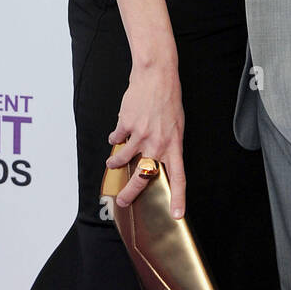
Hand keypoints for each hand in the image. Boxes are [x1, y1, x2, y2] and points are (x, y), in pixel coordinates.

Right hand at [107, 61, 185, 216]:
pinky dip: (115, 139)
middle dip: (130, 193)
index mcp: (174, 144)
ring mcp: (140, 134)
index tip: (176, 214)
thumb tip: (154, 157)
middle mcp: (157, 143)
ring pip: (123, 159)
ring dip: (115, 164)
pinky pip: (117, 138)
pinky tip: (115, 137)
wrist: (156, 75)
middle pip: (143, 176)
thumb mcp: (176, 124)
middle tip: (122, 202)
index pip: (179, 177)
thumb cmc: (169, 99)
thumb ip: (166, 143)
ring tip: (111, 165)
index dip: (178, 198)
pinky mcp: (126, 124)